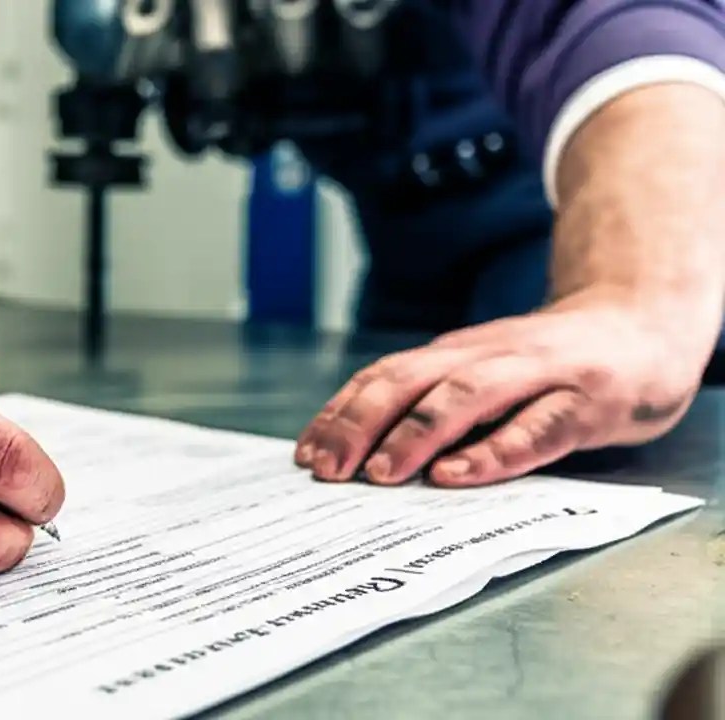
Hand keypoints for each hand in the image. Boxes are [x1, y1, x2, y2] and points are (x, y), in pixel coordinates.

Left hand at [294, 294, 708, 487]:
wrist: (642, 328)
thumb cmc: (550, 367)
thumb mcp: (483, 376)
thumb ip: (436, 404)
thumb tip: (365, 454)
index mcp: (454, 355)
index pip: (385, 377)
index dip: (341, 412)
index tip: (305, 452)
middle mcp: (486, 356)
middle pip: (410, 381)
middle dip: (360, 423)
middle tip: (325, 468)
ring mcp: (538, 373)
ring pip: (466, 396)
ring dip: (416, 433)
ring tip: (379, 473)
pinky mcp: (587, 400)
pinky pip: (535, 428)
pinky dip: (493, 451)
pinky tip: (457, 475)